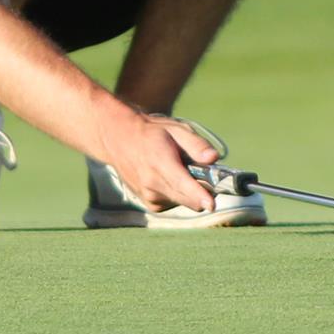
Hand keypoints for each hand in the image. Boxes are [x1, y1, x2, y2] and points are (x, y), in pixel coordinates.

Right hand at [97, 113, 218, 211]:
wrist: (120, 139)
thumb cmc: (152, 132)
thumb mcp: (176, 129)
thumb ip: (196, 144)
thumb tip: (213, 158)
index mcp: (160, 161)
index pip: (182, 183)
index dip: (198, 195)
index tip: (211, 204)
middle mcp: (152, 182)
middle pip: (188, 198)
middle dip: (203, 190)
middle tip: (203, 172)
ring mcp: (150, 196)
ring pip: (184, 201)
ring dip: (190, 190)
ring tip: (178, 169)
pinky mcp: (151, 204)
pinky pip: (175, 202)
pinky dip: (179, 193)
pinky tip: (170, 178)